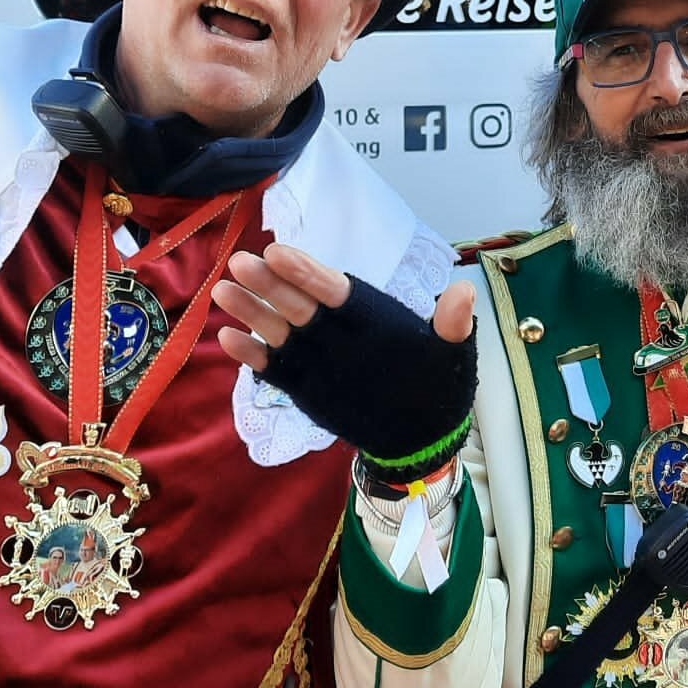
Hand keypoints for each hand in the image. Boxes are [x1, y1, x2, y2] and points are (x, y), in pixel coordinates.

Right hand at [214, 243, 472, 370]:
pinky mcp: (302, 383)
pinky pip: (273, 366)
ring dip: (251, 310)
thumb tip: (464, 291)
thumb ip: (452, 325)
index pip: (333, 288)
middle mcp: (336, 329)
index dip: (307, 271)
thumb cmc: (437, 386)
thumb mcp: (450, 356)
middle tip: (240, 262)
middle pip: (297, 300)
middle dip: (269, 282)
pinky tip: (227, 339)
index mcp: (368, 314)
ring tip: (223, 291)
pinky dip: (251, 354)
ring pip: (278, 327)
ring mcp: (316, 355)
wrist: (422, 435)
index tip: (279, 252)